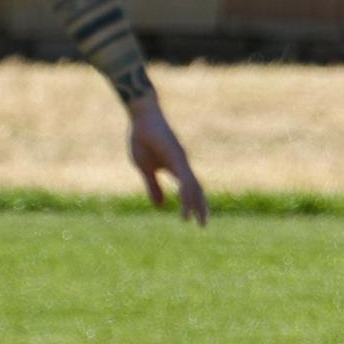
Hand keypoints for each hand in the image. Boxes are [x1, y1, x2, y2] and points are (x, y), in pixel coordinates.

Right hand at [126, 99, 207, 225]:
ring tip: (192, 219)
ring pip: (192, 185)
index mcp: (176, 168)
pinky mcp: (176, 154)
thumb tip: (160, 206)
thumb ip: (154, 186)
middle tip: (203, 225)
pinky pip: (183, 176)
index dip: (193, 204)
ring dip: (192, 203)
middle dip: (200, 207)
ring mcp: (181, 159)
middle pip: (196, 189)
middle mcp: (182, 165)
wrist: (141, 118)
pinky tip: (185, 200)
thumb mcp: (146, 169)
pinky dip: (185, 190)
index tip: (194, 220)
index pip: (189, 189)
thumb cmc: (142, 140)